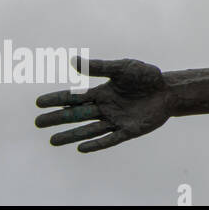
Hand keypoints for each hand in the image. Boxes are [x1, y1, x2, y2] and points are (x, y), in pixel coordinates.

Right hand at [36, 58, 170, 152]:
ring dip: (71, 135)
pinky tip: (81, 148)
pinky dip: (96, 144)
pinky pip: (109, 139)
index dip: (57, 100)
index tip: (38, 103)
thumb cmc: (146, 77)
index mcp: (102, 93)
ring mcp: (115, 120)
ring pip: (88, 129)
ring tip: (52, 141)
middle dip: (57, 119)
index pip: (74, 97)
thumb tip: (73, 61)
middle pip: (76, 114)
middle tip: (38, 123)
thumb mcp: (123, 68)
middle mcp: (105, 108)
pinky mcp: (128, 130)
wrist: (170, 90)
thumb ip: (100, 67)